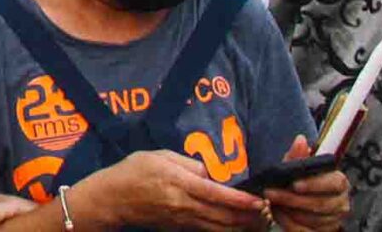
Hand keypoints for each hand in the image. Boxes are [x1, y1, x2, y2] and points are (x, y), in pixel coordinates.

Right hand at [82, 150, 268, 230]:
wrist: (112, 199)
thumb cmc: (133, 171)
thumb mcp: (159, 156)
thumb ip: (188, 163)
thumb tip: (211, 173)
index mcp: (179, 183)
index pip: (217, 194)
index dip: (241, 199)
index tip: (260, 199)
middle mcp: (184, 205)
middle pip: (224, 216)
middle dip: (250, 216)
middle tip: (269, 210)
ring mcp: (183, 220)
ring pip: (220, 228)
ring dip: (242, 226)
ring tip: (260, 220)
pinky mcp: (181, 228)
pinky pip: (209, 231)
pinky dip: (227, 230)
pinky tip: (238, 225)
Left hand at [264, 138, 349, 231]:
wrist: (299, 199)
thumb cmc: (300, 179)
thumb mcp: (296, 166)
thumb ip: (297, 155)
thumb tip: (300, 140)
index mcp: (339, 182)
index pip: (333, 183)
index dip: (314, 184)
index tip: (294, 184)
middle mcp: (341, 202)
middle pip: (321, 204)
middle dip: (292, 199)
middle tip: (271, 194)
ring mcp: (334, 220)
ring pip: (313, 220)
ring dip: (290, 212)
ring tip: (272, 203)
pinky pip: (307, 231)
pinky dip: (290, 224)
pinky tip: (279, 215)